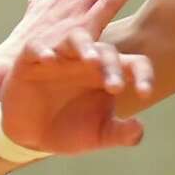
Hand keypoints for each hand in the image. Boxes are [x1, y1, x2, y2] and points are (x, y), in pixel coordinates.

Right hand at [0, 27, 153, 155]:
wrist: (32, 136)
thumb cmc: (70, 130)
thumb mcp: (98, 136)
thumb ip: (120, 134)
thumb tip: (139, 129)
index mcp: (108, 75)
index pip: (134, 64)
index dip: (143, 75)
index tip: (144, 94)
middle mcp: (86, 60)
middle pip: (107, 50)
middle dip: (112, 66)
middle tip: (114, 87)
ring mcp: (59, 57)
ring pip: (75, 38)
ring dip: (85, 46)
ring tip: (91, 61)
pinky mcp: (31, 61)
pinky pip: (36, 47)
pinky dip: (42, 50)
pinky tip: (49, 60)